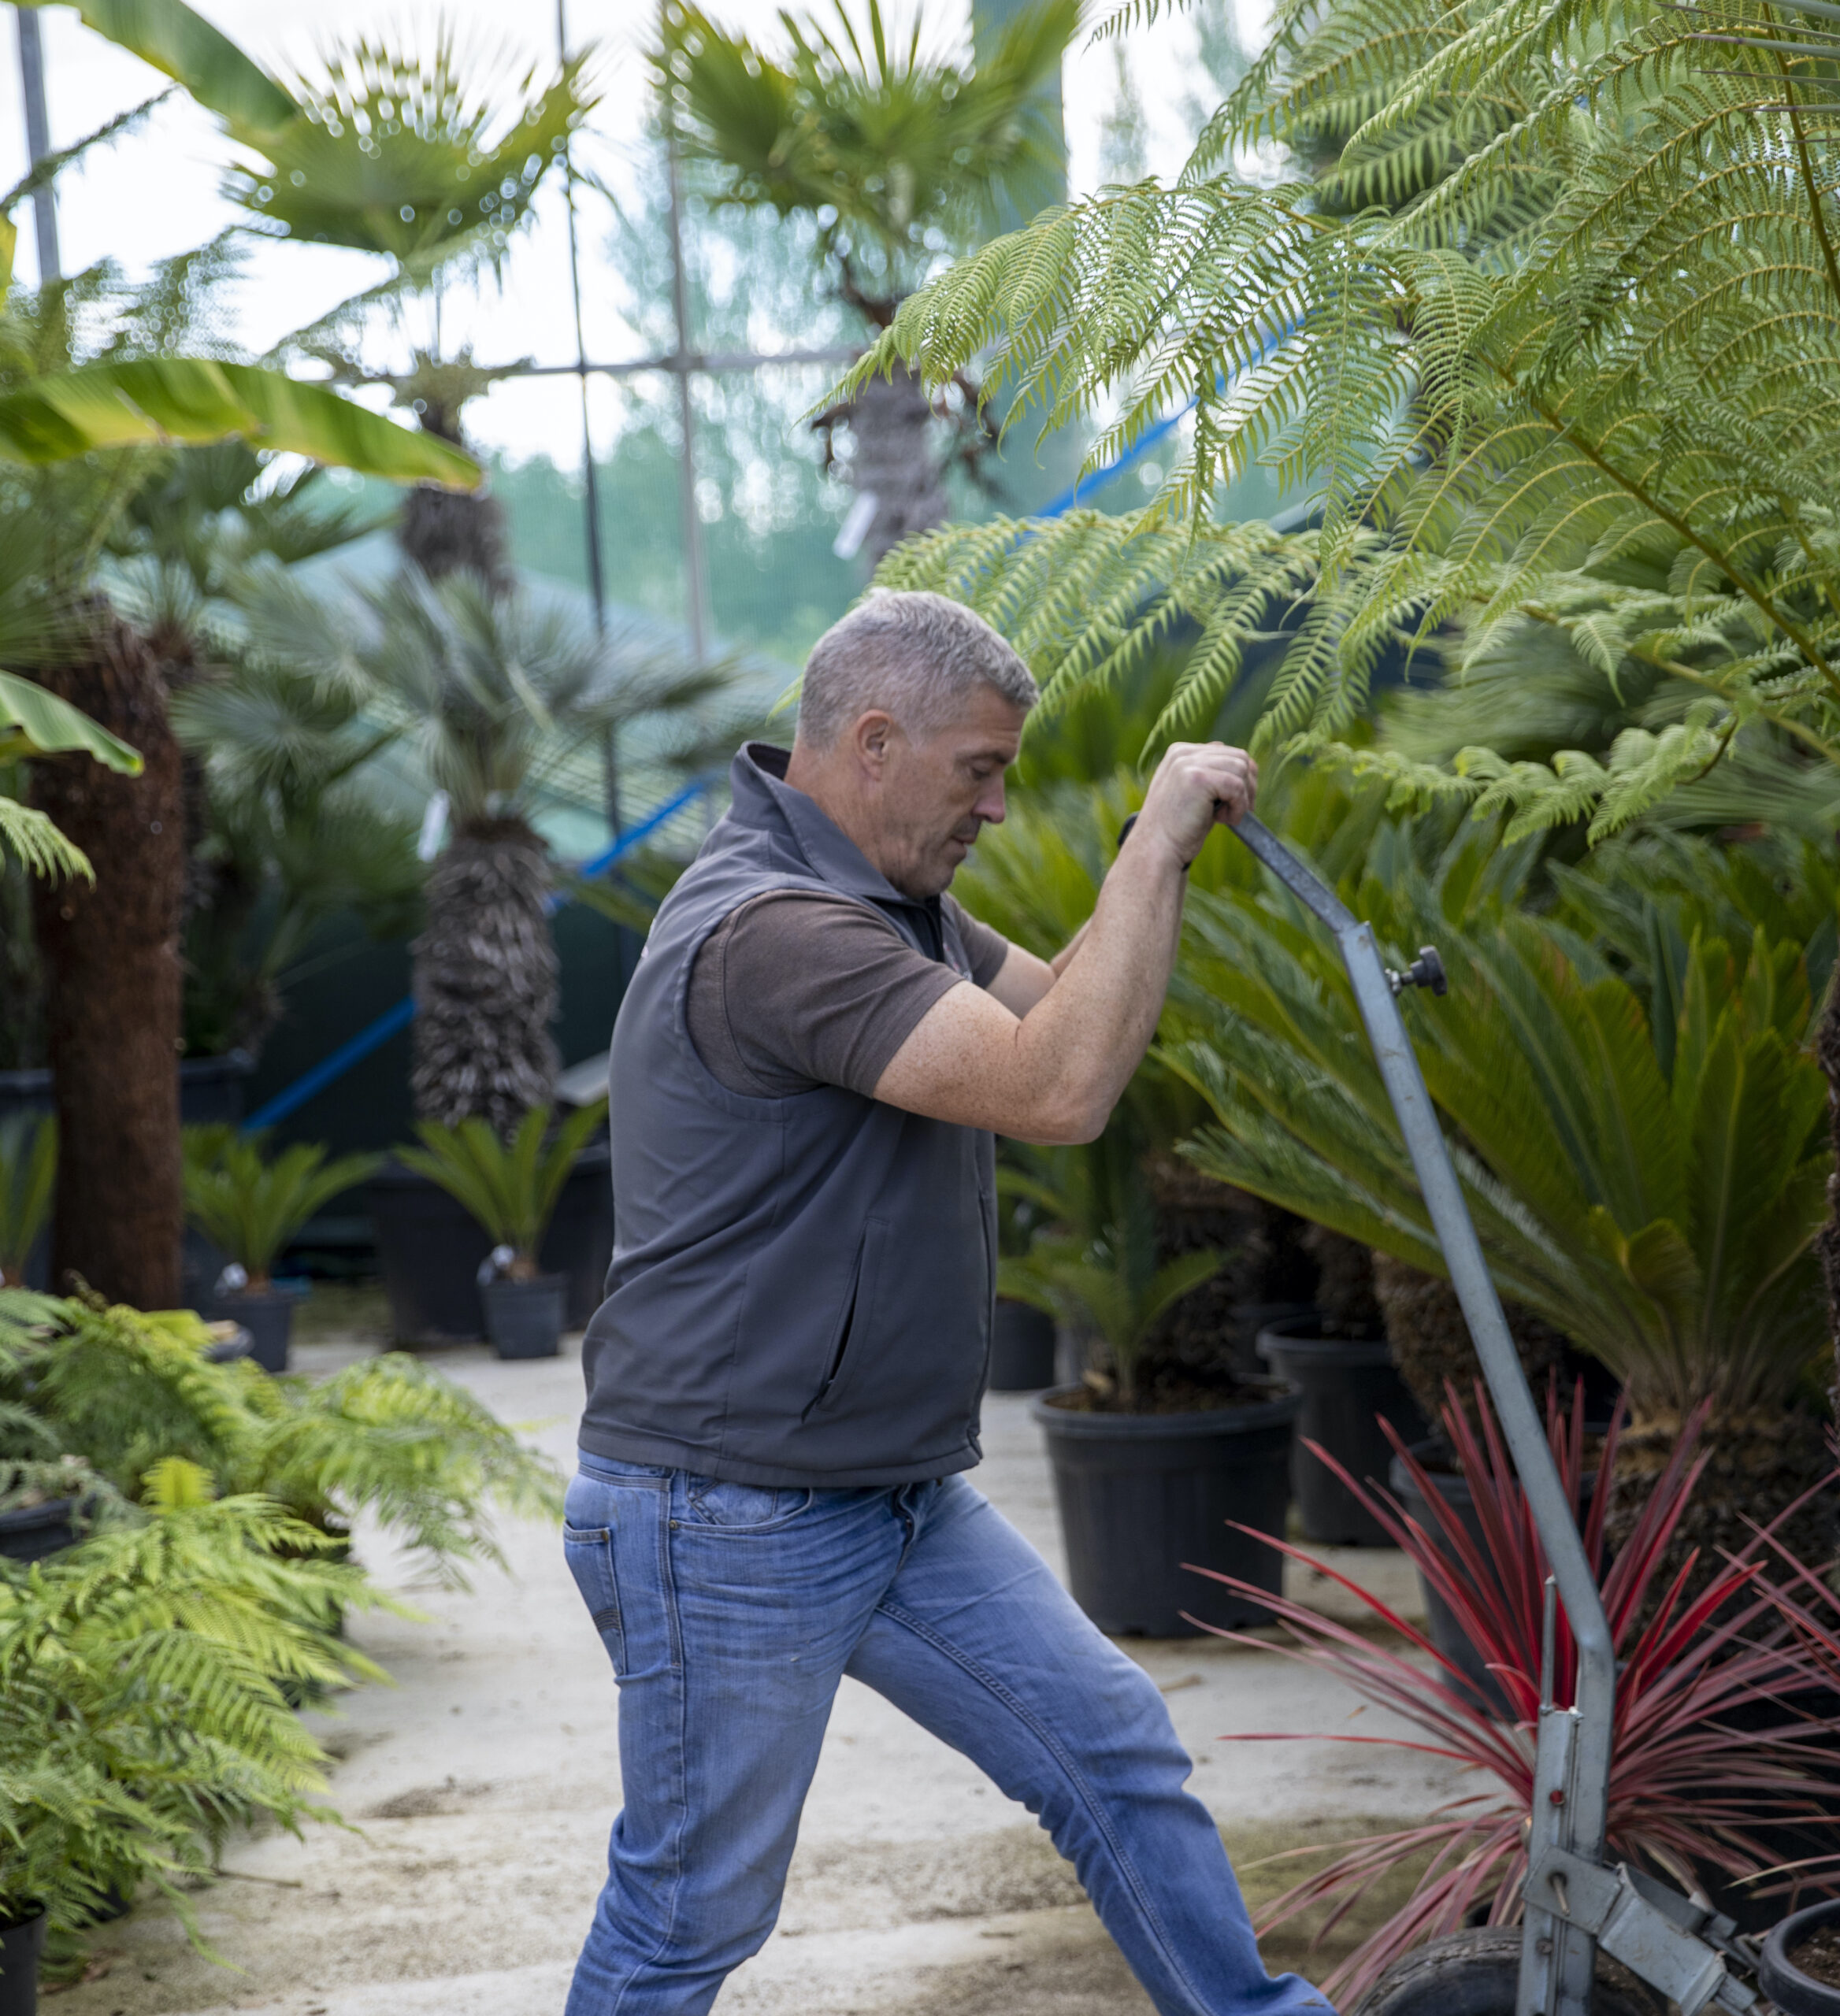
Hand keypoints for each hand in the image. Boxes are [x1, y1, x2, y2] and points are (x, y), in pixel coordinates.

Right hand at [1133, 742, 1257, 869]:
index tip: (1237, 802)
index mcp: (1180, 753)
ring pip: (1241, 769)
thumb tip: (1244, 764)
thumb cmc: (1177, 828)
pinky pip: (1237, 786)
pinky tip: (1223, 820)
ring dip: (1242, 798)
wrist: (1157, 850)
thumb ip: (1211, 774)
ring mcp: (1188, 763)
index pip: (1227, 752)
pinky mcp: (1198, 778)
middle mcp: (1183, 753)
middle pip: (1239, 757)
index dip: (1241, 778)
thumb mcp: (1192, 793)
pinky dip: (1239, 807)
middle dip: (1247, 786)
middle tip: (1237, 811)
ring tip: (1225, 817)